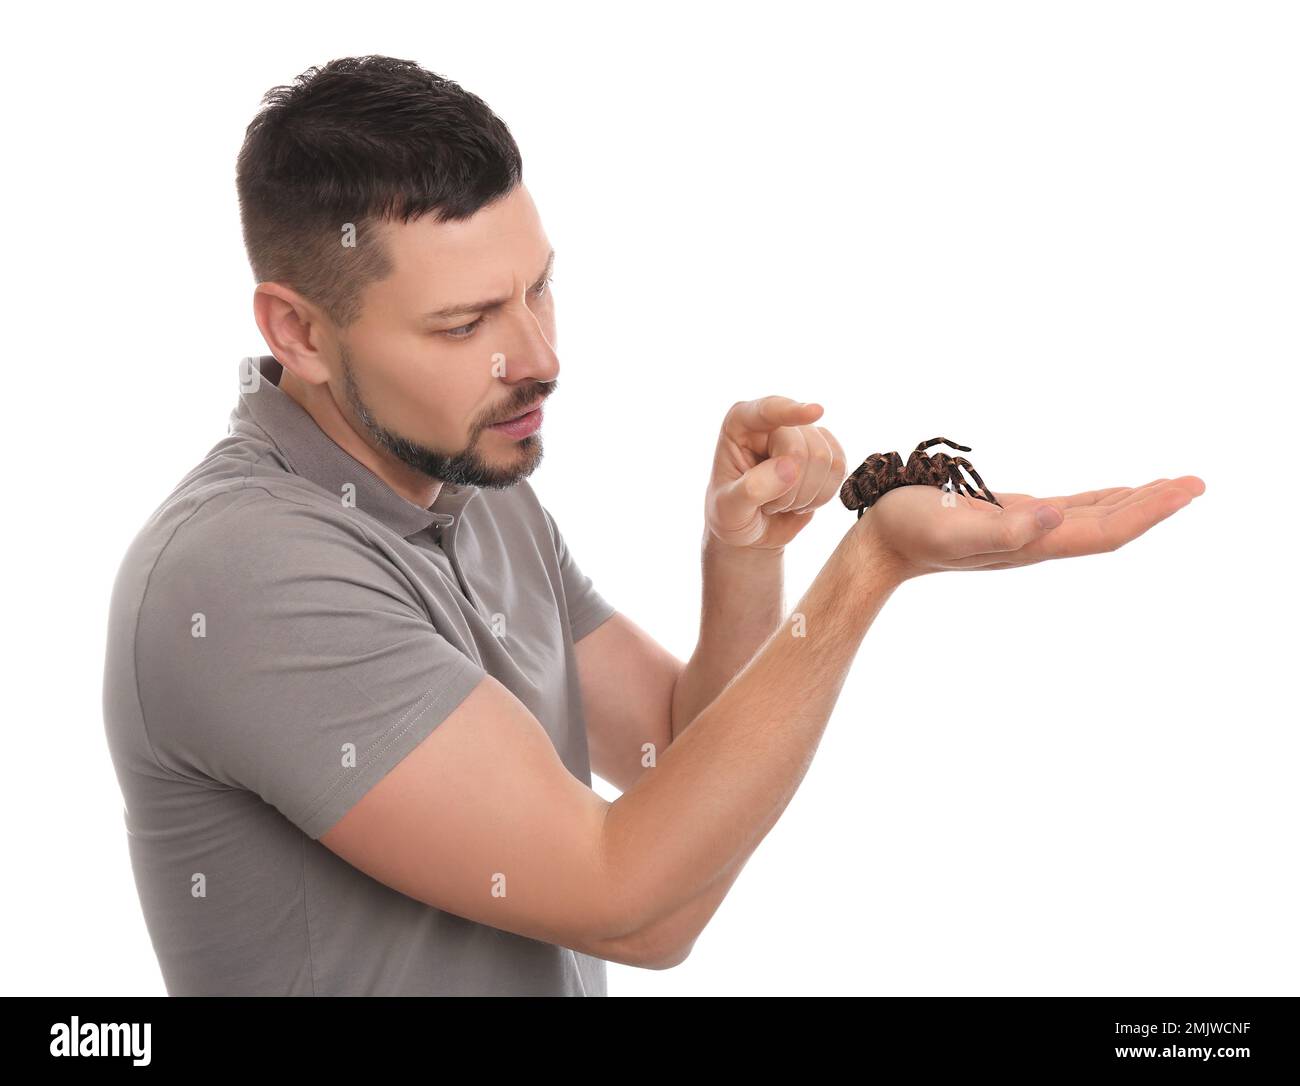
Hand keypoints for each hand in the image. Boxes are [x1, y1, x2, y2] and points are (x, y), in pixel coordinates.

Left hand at [704, 396, 846, 549]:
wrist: (751, 533)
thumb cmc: (731, 516)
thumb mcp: (729, 508)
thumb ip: (753, 488)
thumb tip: (790, 466)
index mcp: (740, 424)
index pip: (768, 410)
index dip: (792, 411)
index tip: (816, 412)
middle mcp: (773, 423)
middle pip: (802, 447)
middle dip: (789, 488)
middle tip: (768, 503)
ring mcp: (801, 436)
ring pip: (825, 458)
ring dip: (806, 494)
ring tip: (782, 502)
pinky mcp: (823, 452)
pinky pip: (839, 468)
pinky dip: (823, 495)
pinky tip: (802, 502)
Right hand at [858, 476, 1205, 578]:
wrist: (879, 544)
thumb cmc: (908, 530)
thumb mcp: (951, 526)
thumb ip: (1002, 527)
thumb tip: (1055, 516)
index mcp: (1031, 544)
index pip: (1105, 531)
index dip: (1148, 512)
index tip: (1186, 489)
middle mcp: (1037, 541)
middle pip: (1110, 526)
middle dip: (1155, 506)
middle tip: (1197, 482)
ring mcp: (1027, 532)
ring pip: (1094, 518)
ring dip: (1135, 503)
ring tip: (1173, 486)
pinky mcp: (1012, 519)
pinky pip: (1071, 511)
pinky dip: (1102, 500)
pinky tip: (1116, 492)